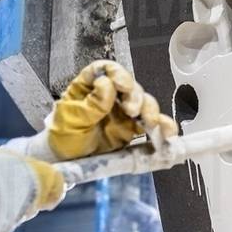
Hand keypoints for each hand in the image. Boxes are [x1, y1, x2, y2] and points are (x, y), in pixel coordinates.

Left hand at [47, 60, 178, 159]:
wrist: (68, 161)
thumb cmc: (64, 136)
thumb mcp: (71, 120)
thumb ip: (90, 105)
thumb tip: (107, 84)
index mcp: (90, 86)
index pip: (105, 70)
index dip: (117, 73)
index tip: (122, 84)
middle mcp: (109, 94)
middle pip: (130, 86)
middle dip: (135, 96)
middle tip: (132, 110)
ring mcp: (123, 110)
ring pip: (144, 102)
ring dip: (150, 110)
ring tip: (150, 122)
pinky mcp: (133, 128)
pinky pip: (151, 124)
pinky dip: (162, 127)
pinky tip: (167, 133)